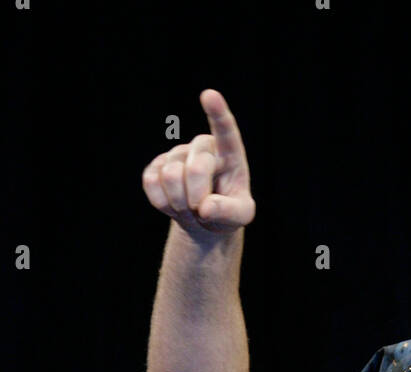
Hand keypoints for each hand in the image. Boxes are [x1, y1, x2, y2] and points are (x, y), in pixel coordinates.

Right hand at [141, 89, 254, 233]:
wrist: (205, 219)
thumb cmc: (228, 211)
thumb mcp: (240, 216)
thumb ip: (229, 211)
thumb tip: (205, 208)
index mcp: (228, 153)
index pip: (225, 130)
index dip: (217, 113)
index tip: (209, 95)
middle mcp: (201, 146)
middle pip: (194, 169)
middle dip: (197, 198)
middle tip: (203, 211)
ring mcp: (177, 154)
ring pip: (170, 176)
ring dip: (180, 203)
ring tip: (190, 208)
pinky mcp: (155, 166)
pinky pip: (151, 183)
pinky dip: (162, 203)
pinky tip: (173, 204)